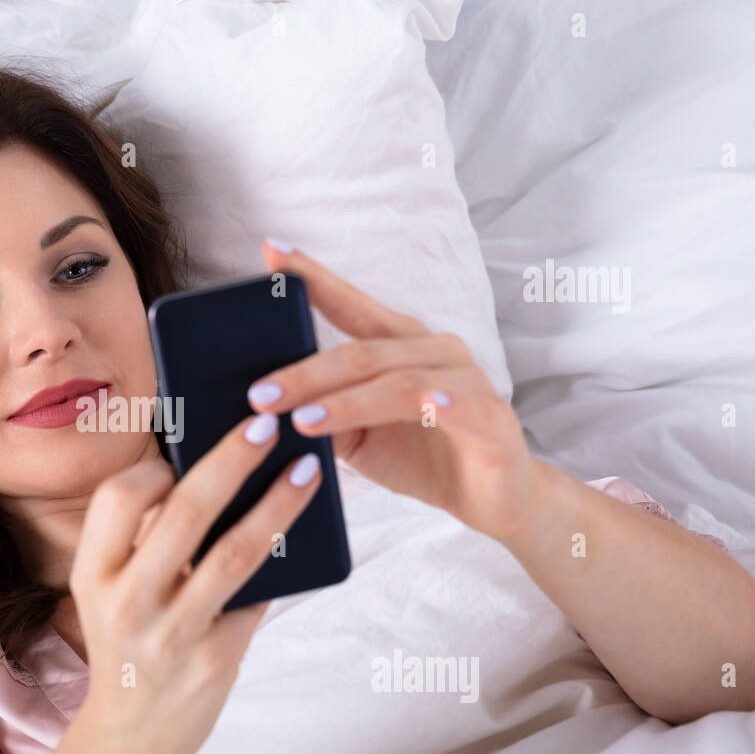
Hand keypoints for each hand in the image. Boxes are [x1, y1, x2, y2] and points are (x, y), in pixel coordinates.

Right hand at [68, 414, 321, 753]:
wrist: (134, 735)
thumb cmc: (130, 643)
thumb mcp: (111, 591)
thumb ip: (145, 540)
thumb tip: (215, 467)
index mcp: (91, 574)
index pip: (119, 498)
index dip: (158, 466)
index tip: (186, 453)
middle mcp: (126, 603)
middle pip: (185, 512)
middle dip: (231, 459)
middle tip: (267, 423)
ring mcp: (172, 634)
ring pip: (235, 552)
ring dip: (277, 503)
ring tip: (307, 470)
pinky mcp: (215, 660)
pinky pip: (258, 596)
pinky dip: (283, 559)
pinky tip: (306, 530)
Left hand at [247, 239, 537, 541]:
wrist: (490, 501)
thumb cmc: (420, 457)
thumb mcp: (357, 439)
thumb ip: (322, 416)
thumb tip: (265, 410)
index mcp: (400, 345)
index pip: (351, 305)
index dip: (314, 278)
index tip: (271, 252)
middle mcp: (435, 351)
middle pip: (362, 353)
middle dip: (306, 374)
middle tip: (260, 395)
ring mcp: (467, 382)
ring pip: (401, 382)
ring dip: (349, 401)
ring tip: (304, 419)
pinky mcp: (494, 420)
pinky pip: (466, 407)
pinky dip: (446, 403)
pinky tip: (429, 404)